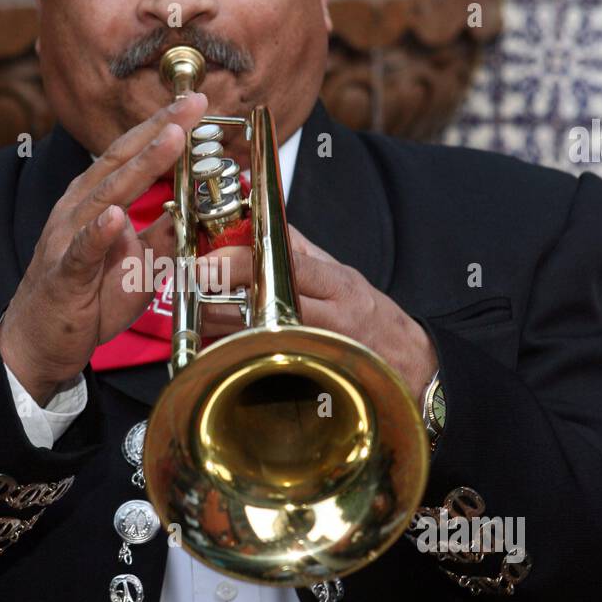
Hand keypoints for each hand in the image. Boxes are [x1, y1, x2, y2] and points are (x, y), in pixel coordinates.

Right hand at [0, 92, 207, 404]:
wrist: (38, 341)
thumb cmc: (87, 298)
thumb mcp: (140, 262)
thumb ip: (167, 233)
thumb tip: (201, 207)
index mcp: (95, 201)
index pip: (131, 155)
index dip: (163, 126)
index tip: (195, 104)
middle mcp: (78, 209)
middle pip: (120, 161)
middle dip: (158, 129)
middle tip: (192, 104)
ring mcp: (68, 239)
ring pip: (106, 195)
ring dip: (139, 166)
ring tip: (170, 138)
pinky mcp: (64, 275)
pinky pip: (82, 251)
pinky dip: (98, 233)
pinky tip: (115, 216)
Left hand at [198, 223, 437, 404]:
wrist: (413, 370)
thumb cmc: (373, 320)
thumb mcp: (343, 277)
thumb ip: (302, 253)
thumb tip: (258, 224)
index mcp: (338, 284)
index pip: (288, 264)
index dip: (242, 262)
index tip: (206, 260)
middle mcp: (332, 317)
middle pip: (266, 303)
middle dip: (220, 295)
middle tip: (188, 285)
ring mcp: (321, 351)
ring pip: (258, 337)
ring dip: (219, 323)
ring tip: (194, 310)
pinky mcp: (312, 376)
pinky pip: (264, 362)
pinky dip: (235, 351)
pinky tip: (215, 342)